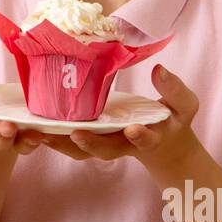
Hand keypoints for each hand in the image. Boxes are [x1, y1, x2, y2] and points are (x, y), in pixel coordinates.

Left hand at [35, 64, 201, 166]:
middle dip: (93, 144)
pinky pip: (72, 144)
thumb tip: (159, 69)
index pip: (146, 140)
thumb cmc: (173, 120)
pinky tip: (37, 130)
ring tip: (45, 135)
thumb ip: (174, 89)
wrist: (164, 144)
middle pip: (107, 150)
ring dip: (65, 145)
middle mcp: (126, 145)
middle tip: (77, 135)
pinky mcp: (92, 140)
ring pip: (84, 151)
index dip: (140, 137)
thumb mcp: (183, 105)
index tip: (133, 130)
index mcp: (150, 138)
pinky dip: (56, 140)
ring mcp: (107, 145)